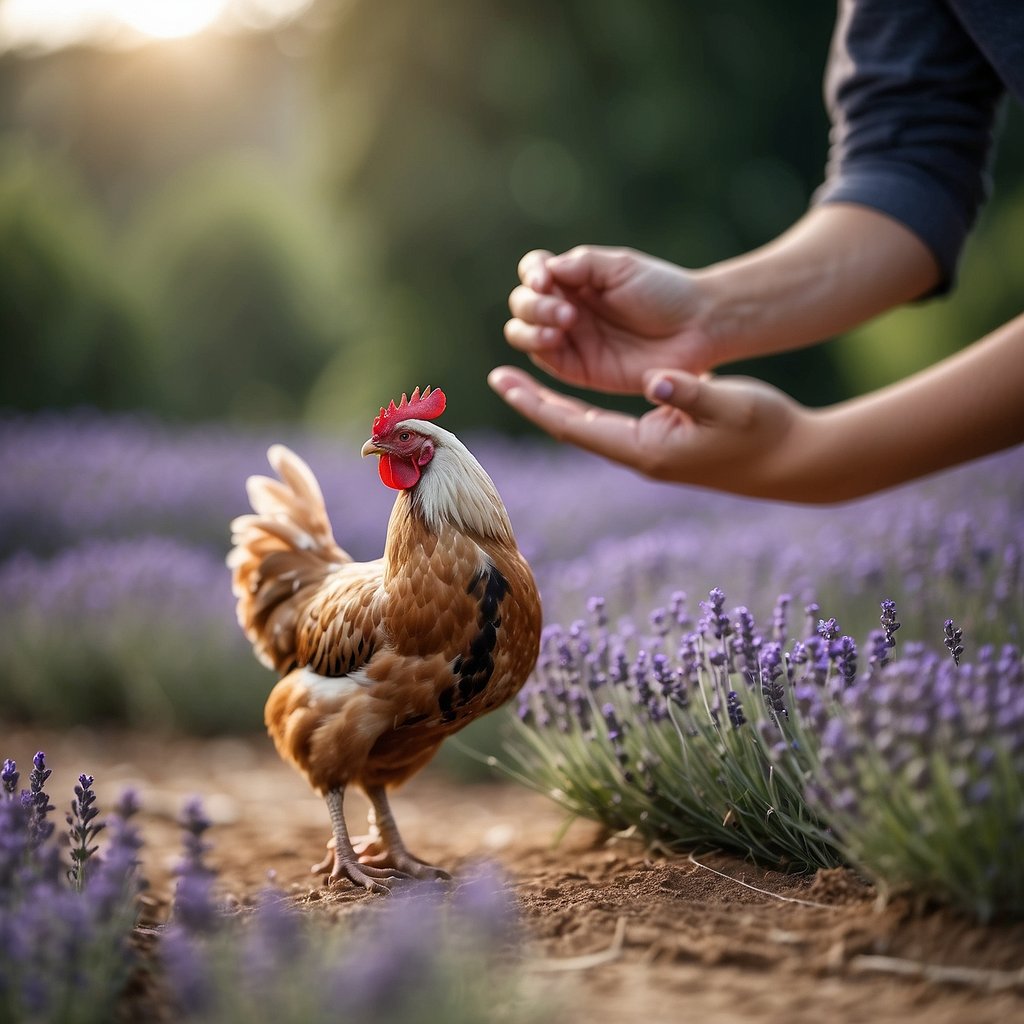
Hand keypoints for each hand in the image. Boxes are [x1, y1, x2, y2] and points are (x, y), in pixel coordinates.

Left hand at [488, 365, 814, 499]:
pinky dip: (584, 410)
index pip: (576, 425)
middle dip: (535, 402)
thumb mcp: (729, 403)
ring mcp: (650, 455)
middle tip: (499, 375)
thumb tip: (653, 379)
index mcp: (646, 449)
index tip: (502, 378)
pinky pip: (609, 427)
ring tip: (526, 380)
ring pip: (589, 428)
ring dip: (556, 405)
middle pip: (573, 428)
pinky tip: (574, 395)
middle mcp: (640, 457)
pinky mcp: (663, 449)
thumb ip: (689, 391)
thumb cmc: (765, 430)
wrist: (793, 463)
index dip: (537, 401)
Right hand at [505, 246, 716, 393]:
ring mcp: (570, 340)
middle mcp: (566, 308)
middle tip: (567, 311)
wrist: (697, 326)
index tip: (546, 279)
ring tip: (562, 326)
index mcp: (575, 280)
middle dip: (534, 305)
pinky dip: (540, 348)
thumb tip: (544, 270)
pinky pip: (544, 361)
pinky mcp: (578, 369)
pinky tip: (557, 338)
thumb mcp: (621, 266)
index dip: (532, 274)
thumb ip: (581, 264)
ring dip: (531, 327)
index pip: (534, 272)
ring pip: (522, 333)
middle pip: (522, 305)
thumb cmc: (664, 291)